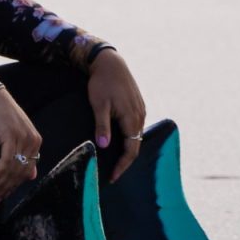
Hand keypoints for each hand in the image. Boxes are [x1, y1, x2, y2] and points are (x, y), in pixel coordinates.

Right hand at [0, 87, 42, 204]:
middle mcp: (33, 141)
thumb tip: (31, 175)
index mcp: (36, 142)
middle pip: (20, 173)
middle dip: (5, 189)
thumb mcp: (15, 134)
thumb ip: (24, 154)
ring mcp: (23, 138)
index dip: (13, 186)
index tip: (1, 196)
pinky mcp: (11, 136)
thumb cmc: (0, 113)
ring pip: (12, 169)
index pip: (27, 171)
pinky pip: (6, 161)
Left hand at [86, 50, 146, 183]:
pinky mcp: (137, 105)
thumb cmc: (102, 83)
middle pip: (135, 146)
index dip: (122, 166)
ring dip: (128, 149)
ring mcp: (140, 110)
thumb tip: (104, 146)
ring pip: (136, 136)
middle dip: (125, 161)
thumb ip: (102, 126)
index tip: (113, 177)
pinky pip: (136, 127)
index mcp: (131, 118)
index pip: (131, 150)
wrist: (110, 62)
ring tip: (116, 160)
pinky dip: (129, 138)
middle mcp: (140, 116)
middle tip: (113, 173)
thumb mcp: (99, 105)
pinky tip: (120, 141)